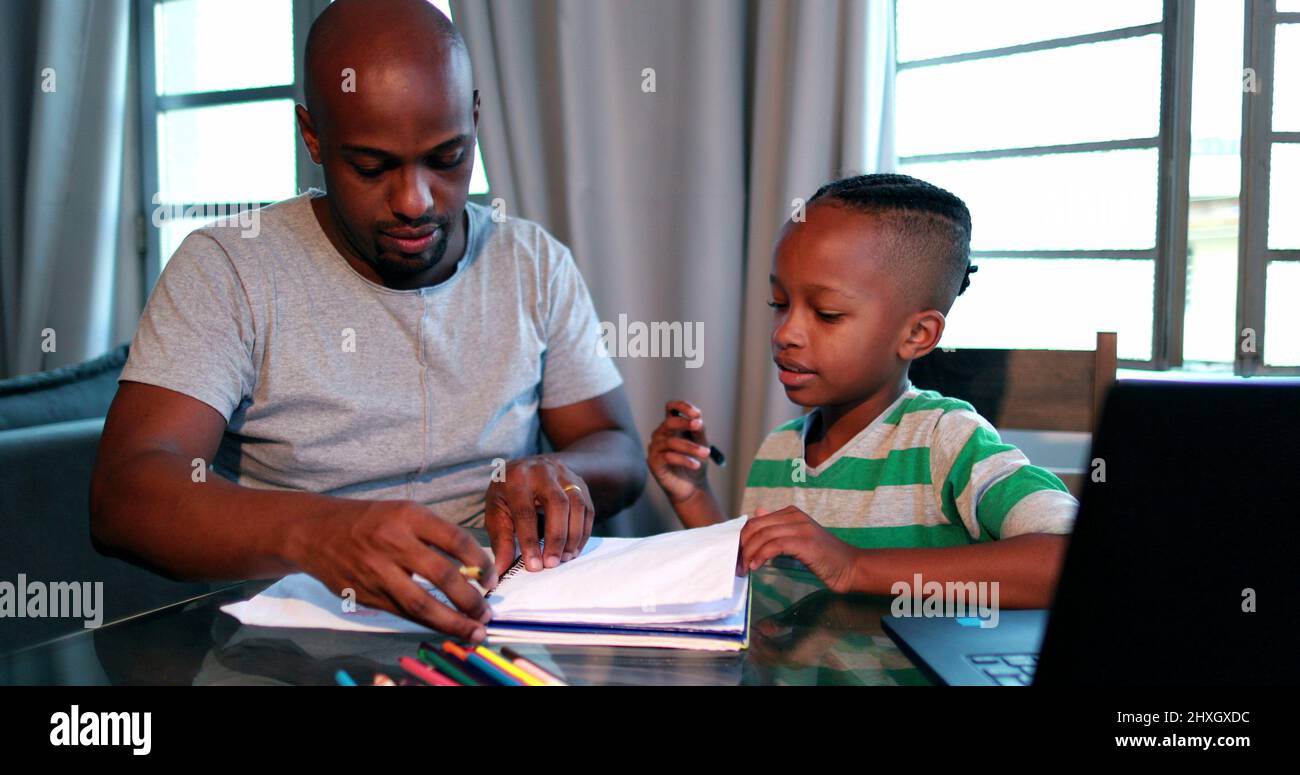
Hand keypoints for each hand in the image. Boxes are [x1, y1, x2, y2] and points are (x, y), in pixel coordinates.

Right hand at [290, 499, 496, 642]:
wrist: (316, 532)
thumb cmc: (371, 521)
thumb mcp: (405, 513)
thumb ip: (437, 536)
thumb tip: (473, 568)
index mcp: (409, 516)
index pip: (455, 540)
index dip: (480, 561)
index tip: (492, 578)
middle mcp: (393, 543)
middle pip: (442, 576)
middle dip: (471, 599)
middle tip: (488, 612)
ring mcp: (378, 571)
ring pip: (422, 604)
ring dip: (452, 621)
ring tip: (474, 631)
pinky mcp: (367, 594)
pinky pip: (403, 612)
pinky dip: (427, 623)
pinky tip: (445, 628)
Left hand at [484, 456, 593, 576]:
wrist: (528, 467)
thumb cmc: (508, 493)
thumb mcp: (496, 511)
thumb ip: (500, 540)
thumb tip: (500, 570)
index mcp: (517, 478)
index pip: (525, 512)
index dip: (530, 541)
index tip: (534, 566)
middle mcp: (543, 471)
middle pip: (557, 504)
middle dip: (556, 537)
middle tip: (552, 563)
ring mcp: (565, 475)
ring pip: (577, 505)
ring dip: (573, 535)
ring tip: (565, 558)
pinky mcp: (580, 483)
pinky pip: (587, 508)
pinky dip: (583, 532)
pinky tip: (574, 549)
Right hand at [646, 400, 713, 502]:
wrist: (692, 487)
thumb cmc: (694, 463)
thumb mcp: (701, 444)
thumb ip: (699, 430)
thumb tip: (698, 420)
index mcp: (672, 427)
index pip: (671, 408)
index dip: (682, 406)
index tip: (697, 414)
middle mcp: (660, 435)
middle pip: (669, 422)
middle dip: (685, 423)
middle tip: (699, 426)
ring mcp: (655, 448)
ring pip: (671, 442)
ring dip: (691, 447)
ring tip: (706, 454)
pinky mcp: (653, 462)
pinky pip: (668, 457)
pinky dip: (685, 460)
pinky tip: (696, 465)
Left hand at [739, 507, 860, 592]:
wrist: (850, 566)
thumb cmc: (823, 557)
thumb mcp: (796, 539)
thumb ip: (777, 527)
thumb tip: (756, 513)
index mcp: (791, 513)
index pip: (756, 521)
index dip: (742, 537)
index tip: (736, 555)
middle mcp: (795, 516)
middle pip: (756, 526)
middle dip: (742, 545)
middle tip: (737, 563)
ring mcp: (801, 528)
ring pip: (763, 535)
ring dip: (749, 553)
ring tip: (745, 568)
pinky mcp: (806, 542)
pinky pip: (775, 545)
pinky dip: (762, 555)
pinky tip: (757, 566)